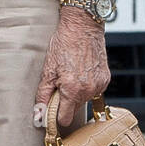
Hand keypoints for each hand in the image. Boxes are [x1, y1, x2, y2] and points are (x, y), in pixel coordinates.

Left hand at [34, 6, 110, 128]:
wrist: (82, 27)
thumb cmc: (63, 45)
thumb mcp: (47, 70)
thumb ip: (43, 94)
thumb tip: (39, 114)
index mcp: (73, 90)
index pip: (65, 118)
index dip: (55, 116)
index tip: (50, 112)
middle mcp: (89, 90)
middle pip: (74, 109)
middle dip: (65, 102)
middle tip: (57, 84)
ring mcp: (100, 85)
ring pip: (84, 100)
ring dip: (76, 94)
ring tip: (69, 74)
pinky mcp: (106, 79)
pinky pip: (94, 91)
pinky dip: (86, 86)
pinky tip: (79, 72)